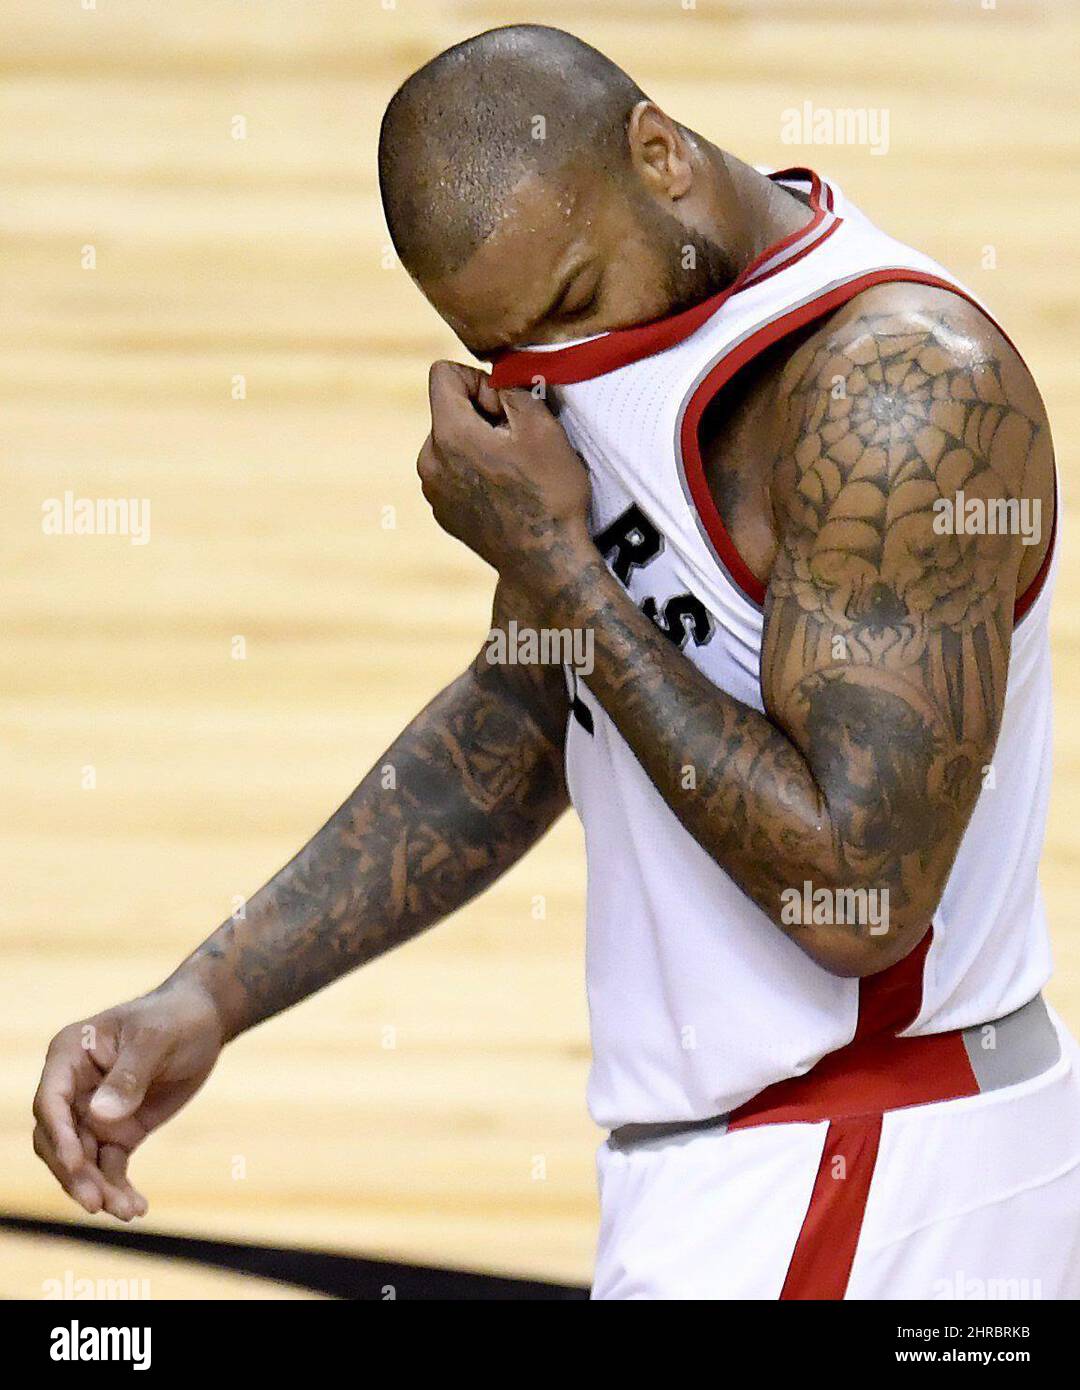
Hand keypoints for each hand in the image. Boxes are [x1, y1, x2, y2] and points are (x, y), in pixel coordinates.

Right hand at [32, 979, 224, 1219]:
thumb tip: (99, 1116)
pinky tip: (135, 1208)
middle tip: (97, 1203)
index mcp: (70, 1055)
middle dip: (74, 1174)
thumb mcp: (157, 1038)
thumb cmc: (176, 1018)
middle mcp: (73, 1088)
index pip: (50, 1101)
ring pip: (82, 1162)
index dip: (58, 1135)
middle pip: (58, 1140)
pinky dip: (117, 1188)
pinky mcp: (117, 1131)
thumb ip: (129, 1074)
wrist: (204, 1022)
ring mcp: (93, 1113)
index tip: (77, 1163)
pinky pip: (109, 1167)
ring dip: (97, 1189)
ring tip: (126, 1210)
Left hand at [417, 361, 593, 588]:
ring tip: (514, 470)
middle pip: (447, 410)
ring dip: (478, 444)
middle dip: (480, 415)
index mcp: (447, 435)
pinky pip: (453, 473)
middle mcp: (428, 461)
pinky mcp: (442, 512)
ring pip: (451, 442)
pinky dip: (475, 472)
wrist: (546, 561)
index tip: (504, 410)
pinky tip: (505, 493)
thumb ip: (512, 389)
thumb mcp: (542, 425)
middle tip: (517, 444)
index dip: (479, 380)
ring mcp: (432, 491)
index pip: (443, 374)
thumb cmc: (548, 493)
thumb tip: (495, 386)